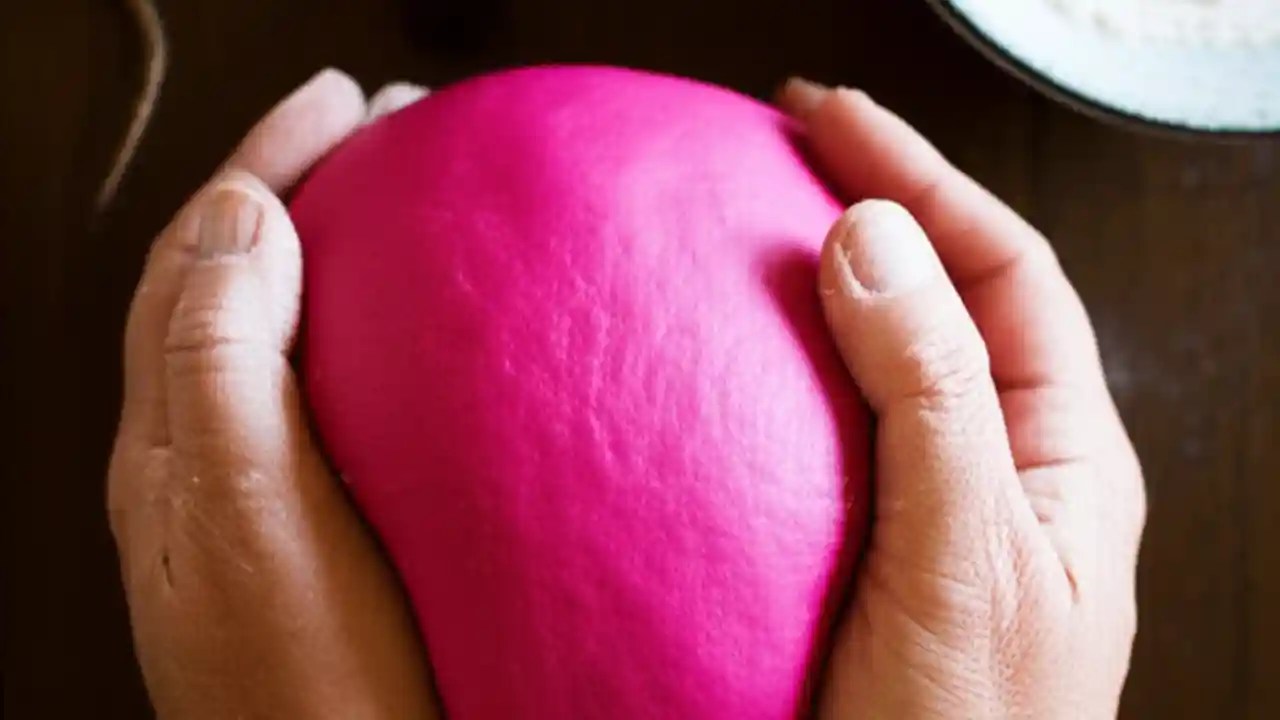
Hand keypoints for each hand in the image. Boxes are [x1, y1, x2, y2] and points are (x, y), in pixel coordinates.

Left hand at [107, 69, 435, 718]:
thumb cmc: (313, 693)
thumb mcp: (249, 524)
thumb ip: (220, 367)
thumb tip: (237, 217)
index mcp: (175, 449)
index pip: (201, 262)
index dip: (263, 163)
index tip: (342, 99)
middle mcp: (206, 463)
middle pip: (232, 284)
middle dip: (296, 187)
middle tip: (383, 127)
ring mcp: (262, 500)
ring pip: (280, 337)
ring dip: (330, 251)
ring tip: (401, 199)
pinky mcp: (321, 534)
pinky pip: (327, 396)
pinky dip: (363, 331)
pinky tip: (422, 334)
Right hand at [779, 80, 1145, 718]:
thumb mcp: (966, 563)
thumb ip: (930, 399)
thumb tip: (873, 238)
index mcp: (1061, 459)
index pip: (1002, 272)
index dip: (923, 179)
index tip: (830, 121)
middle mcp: (995, 467)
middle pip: (943, 297)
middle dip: (875, 205)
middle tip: (788, 140)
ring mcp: (922, 506)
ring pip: (877, 360)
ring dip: (819, 284)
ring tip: (758, 216)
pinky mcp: (850, 547)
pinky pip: (813, 433)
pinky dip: (769, 378)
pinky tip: (721, 358)